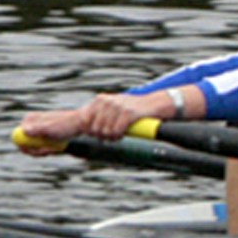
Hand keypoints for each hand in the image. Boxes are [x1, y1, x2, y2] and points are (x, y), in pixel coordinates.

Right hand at [13, 105, 93, 154]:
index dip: (26, 148)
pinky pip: (42, 146)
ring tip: (55, 148)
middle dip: (35, 151)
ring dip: (43, 151)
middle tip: (49, 151)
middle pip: (25, 143)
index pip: (18, 137)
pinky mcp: (45, 135)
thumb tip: (24, 130)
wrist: (81, 123)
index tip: (39, 152)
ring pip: (34, 146)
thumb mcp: (50, 129)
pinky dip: (48, 150)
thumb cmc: (66, 126)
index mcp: (29, 119)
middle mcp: (31, 124)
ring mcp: (38, 130)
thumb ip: (37, 130)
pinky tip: (56, 148)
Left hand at [75, 87, 194, 143]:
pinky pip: (117, 131)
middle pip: (94, 127)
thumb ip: (99, 114)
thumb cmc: (133, 108)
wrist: (154, 104)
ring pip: (105, 131)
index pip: (84, 119)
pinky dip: (118, 136)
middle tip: (108, 138)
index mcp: (100, 99)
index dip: (88, 131)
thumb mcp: (113, 107)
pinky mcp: (128, 113)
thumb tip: (86, 129)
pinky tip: (122, 136)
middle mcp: (107, 101)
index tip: (95, 135)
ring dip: (110, 138)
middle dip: (100, 136)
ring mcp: (118, 106)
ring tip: (116, 137)